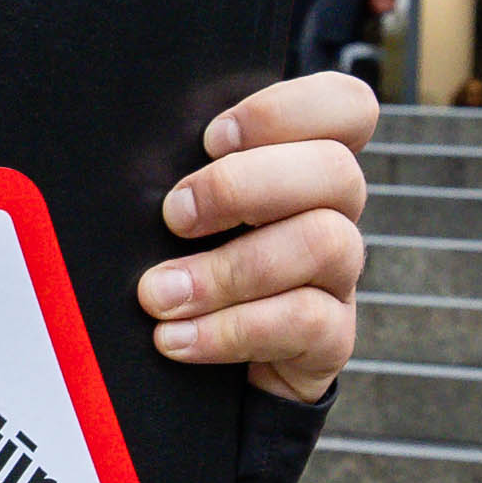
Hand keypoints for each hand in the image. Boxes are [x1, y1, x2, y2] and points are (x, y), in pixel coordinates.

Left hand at [144, 76, 371, 401]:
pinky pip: (306, 322)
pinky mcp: (331, 338)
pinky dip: (231, 329)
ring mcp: (338, 277)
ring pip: (324, 243)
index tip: (211, 138)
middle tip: (174, 216)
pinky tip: (176, 338)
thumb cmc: (180, 263)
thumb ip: (174, 172)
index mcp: (302, 162)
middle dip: (243, 187)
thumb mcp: (176, 210)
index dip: (287, 110)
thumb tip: (135, 163)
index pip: (347, 106)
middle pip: (336, 170)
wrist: (197, 376)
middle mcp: (333, 212)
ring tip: (159, 295)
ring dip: (229, 269)